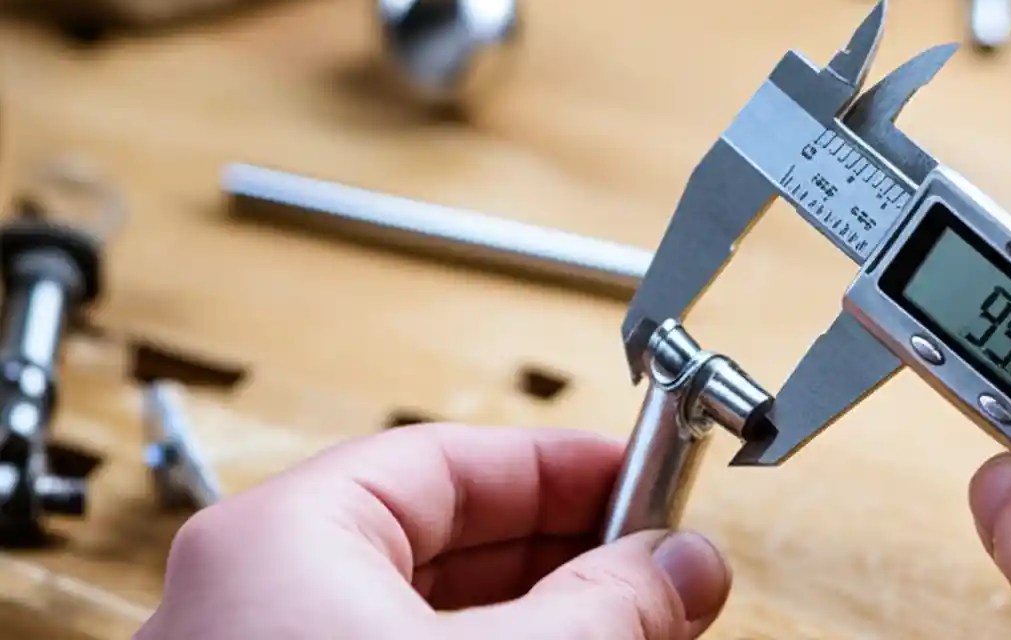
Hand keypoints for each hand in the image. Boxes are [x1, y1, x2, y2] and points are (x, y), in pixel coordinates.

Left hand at [136, 425, 730, 638]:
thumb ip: (609, 607)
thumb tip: (681, 565)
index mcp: (280, 544)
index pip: (442, 462)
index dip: (555, 467)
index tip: (638, 482)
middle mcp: (255, 604)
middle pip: (439, 539)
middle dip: (561, 551)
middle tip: (652, 566)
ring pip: (428, 617)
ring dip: (538, 618)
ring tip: (630, 628)